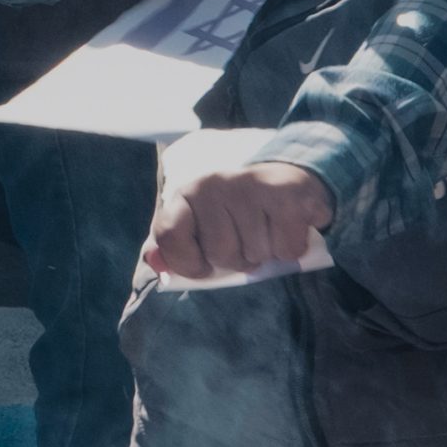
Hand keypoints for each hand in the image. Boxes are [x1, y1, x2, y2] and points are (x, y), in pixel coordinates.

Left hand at [146, 160, 333, 280]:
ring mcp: (248, 186)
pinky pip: (288, 249)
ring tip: (269, 232)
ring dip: (268, 254)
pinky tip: (288, 229)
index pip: (169, 236)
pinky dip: (292, 249)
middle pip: (221, 254)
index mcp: (186, 192)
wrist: (288, 180)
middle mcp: (212, 184)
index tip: (204, 266)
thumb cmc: (241, 212)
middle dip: (239, 260)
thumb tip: (154, 262)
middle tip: (248, 241)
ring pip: (256, 254)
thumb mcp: (201, 224)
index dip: (187, 263)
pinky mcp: (284, 194)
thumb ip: (175, 245)